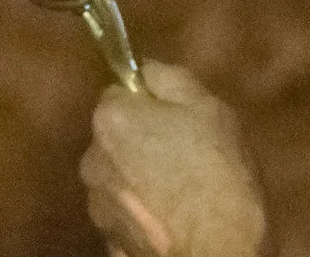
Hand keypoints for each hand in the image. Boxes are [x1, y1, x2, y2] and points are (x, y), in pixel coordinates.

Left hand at [81, 65, 269, 256]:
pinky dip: (142, 213)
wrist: (218, 254)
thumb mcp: (210, 110)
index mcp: (111, 119)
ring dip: (141, 179)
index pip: (120, 94)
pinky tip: (171, 220)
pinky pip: (125, 212)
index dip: (151, 105)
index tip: (179, 121)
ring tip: (182, 194)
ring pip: (119, 175)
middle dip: (143, 141)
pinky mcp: (107, 237)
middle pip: (117, 136)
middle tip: (187, 157)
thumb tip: (147, 70)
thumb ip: (171, 78)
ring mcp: (96, 202)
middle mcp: (92, 157)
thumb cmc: (218, 176)